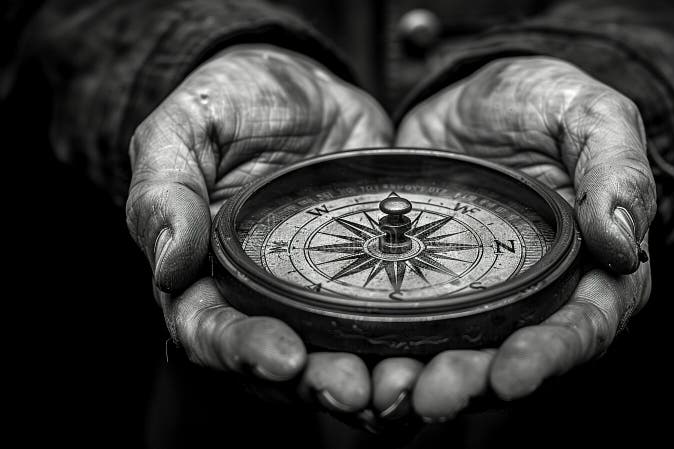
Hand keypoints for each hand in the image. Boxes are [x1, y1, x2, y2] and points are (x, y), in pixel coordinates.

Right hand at [126, 44, 390, 411]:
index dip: (244, 352)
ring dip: (369, 380)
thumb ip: (163, 190)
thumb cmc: (232, 103)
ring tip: (400, 388)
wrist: (305, 87)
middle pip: (281, 364)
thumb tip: (170, 267)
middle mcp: (261, 299)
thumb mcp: (184, 128)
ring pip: (338, 355)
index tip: (284, 357)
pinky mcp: (372, 280)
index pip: (211, 332)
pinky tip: (437, 355)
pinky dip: (410, 345)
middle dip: (316, 382)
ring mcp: (319, 294)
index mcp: (204, 276)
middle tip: (355, 389)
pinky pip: (389, 322)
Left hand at [389, 57, 655, 420]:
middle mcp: (540, 299)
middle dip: (475, 384)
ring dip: (425, 382)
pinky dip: (384, 353)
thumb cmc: (542, 103)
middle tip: (432, 395)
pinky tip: (355, 367)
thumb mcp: (589, 114)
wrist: (470, 99)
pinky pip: (411, 329)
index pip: (584, 326)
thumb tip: (623, 245)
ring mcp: (481, 300)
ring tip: (388, 392)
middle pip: (513, 358)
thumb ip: (616, 169)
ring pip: (459, 357)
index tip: (513, 373)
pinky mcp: (429, 291)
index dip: (552, 355)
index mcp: (594, 270)